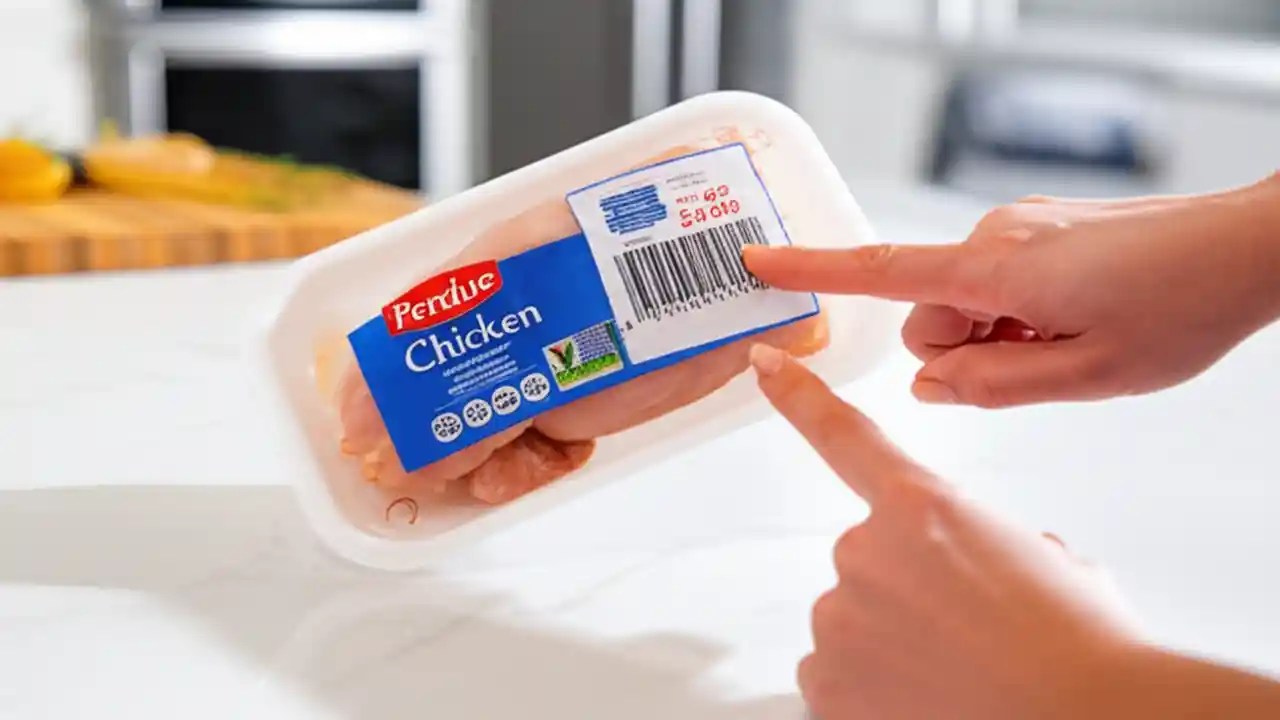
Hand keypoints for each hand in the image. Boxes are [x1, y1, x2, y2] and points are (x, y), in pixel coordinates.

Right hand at [745, 175, 1279, 407]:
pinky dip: (1019, 318)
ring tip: (1071, 345)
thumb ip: (990, 385)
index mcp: (995, 270)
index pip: (879, 272)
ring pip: (966, 305)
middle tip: (1040, 364)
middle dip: (964, 351)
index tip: (755, 264)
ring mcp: (1018, 230)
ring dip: (1000, 338)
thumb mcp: (1083, 376)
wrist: (1249, 247)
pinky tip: (1075, 324)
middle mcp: (994, 238)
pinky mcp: (1038, 231)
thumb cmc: (1180, 308)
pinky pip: (998, 286)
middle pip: (929, 314)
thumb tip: (928, 383)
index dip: (810, 272)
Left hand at [748, 344, 1145, 718]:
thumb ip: (990, 541)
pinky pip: (836, 675)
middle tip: (969, 631)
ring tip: (959, 672)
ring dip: (896, 643)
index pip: (844, 436)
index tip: (766, 365)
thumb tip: (987, 566)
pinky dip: (870, 690)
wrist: (1084, 714)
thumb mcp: (1046, 561)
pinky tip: (925, 699)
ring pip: (856, 622)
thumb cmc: (1081, 647)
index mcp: (923, 506)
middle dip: (912, 590)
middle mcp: (866, 549)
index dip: (798, 397)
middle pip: (871, 560)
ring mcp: (839, 615)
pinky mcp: (825, 678)